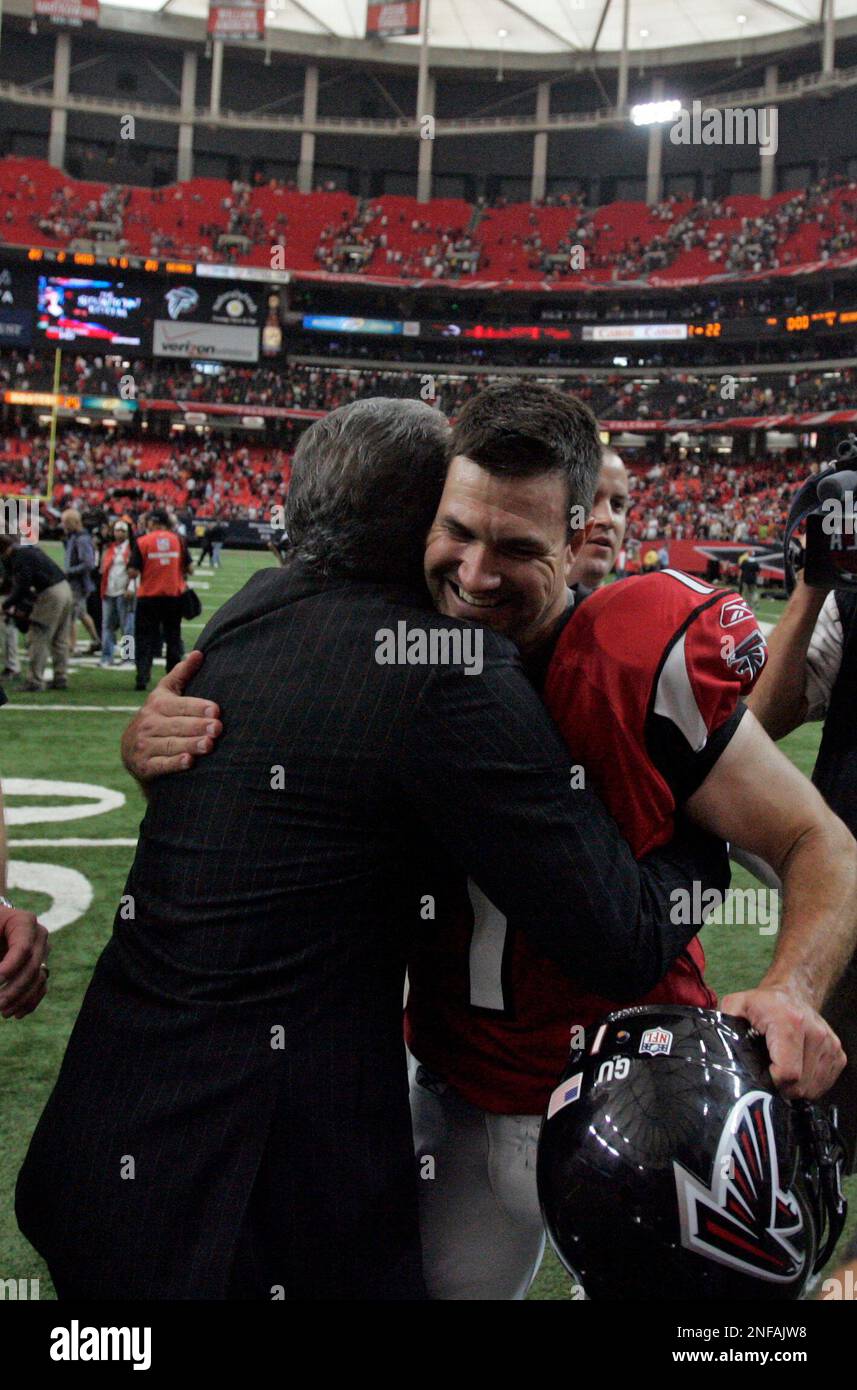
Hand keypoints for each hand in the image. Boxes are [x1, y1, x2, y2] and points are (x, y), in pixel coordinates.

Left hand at [0, 907, 49, 1019]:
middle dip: (14, 988)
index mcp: (24, 922)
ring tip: (3, 1013)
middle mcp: (39, 936)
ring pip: (39, 979)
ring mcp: (42, 952)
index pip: (23, 948)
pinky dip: (29, 1002)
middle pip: (32, 966)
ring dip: (21, 999)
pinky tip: (15, 1014)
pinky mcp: (40, 966)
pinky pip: (40, 987)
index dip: (9, 968)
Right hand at [121, 649, 222, 780]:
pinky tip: (188, 762)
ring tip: (209, 745)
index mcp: (157, 704)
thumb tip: (198, 653)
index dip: (197, 707)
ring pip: (170, 744)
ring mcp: (144, 745)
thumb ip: (181, 674)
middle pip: (176, 725)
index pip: (179, 705)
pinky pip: (160, 764)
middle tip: (218, 728)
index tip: (215, 710)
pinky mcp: (143, 766)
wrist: (132, 750)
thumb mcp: (165, 694)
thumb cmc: (158, 717)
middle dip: (197, 727)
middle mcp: (148, 723)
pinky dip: (173, 763)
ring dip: (190, 745)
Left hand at [721, 985, 844, 1099]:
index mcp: (790, 1022)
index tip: (759, 1075)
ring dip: (794, 1087)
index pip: (787, 1073)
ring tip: (779, 1068)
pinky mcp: (838, 1055)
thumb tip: (715, 1046)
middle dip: (780, 1087)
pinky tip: (795, 1069)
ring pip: (812, 1089)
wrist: (794, 993)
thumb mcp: (737, 1005)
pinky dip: (807, 1085)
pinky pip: (822, 1086)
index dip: (770, 1082)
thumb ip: (724, 1023)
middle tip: (766, 1073)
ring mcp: (830, 1046)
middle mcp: (816, 1033)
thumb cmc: (763, 1004)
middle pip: (799, 1085)